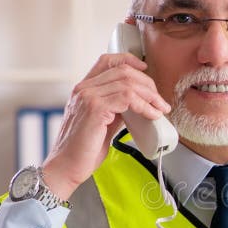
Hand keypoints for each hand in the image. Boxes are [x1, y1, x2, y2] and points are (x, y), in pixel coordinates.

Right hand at [41, 53, 169, 200]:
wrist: (66, 166)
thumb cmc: (83, 149)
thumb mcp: (103, 122)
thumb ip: (117, 109)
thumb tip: (138, 104)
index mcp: (84, 89)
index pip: (106, 60)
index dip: (128, 60)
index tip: (145, 69)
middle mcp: (83, 89)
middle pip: (122, 71)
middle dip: (147, 84)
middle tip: (160, 100)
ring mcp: (88, 97)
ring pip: (127, 83)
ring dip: (150, 96)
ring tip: (160, 109)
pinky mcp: (95, 109)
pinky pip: (127, 98)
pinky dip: (145, 106)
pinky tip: (152, 115)